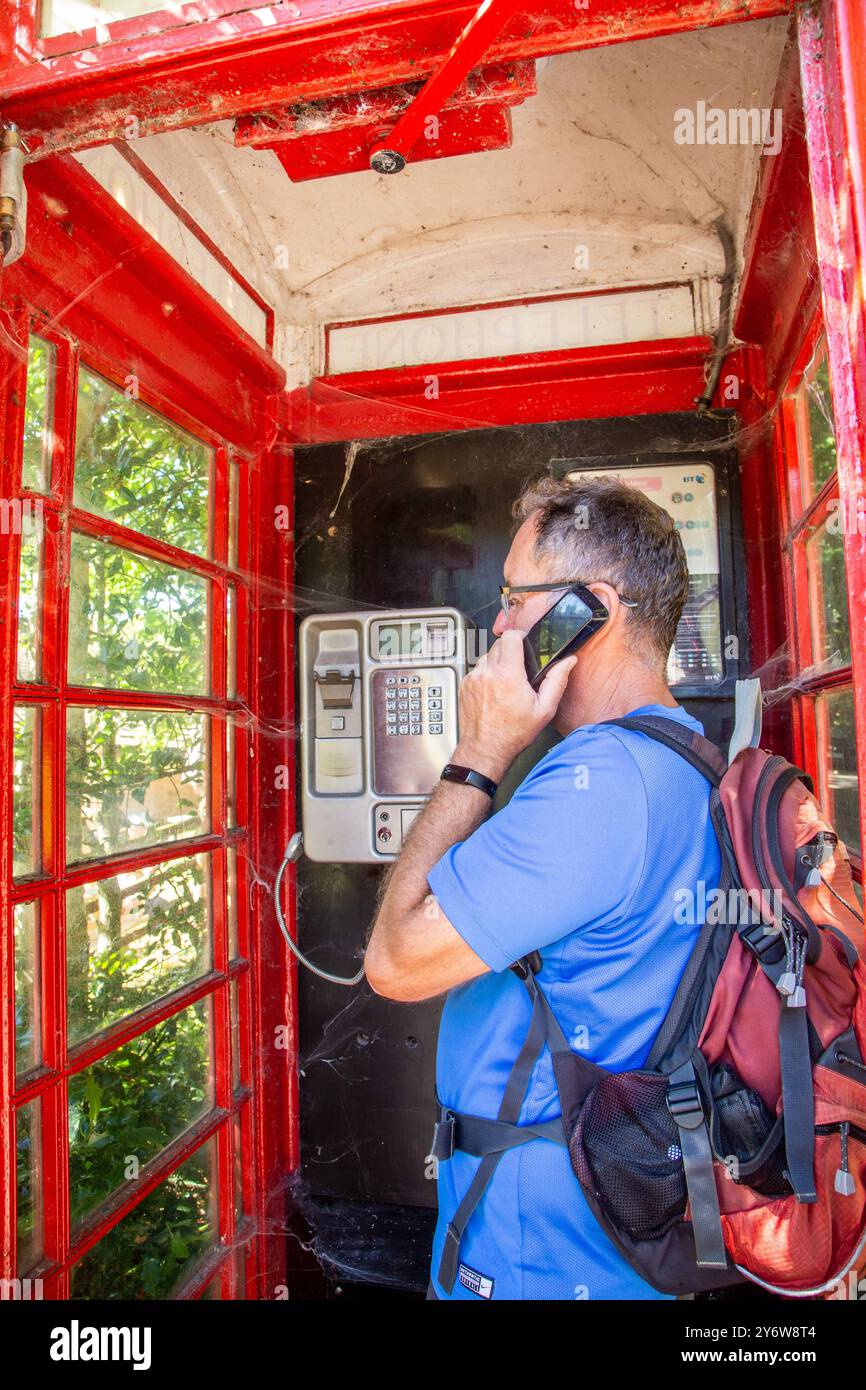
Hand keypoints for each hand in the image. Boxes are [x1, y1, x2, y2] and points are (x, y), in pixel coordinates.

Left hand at [452, 629, 576, 782]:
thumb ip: (557, 681)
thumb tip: (568, 662)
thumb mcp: (544, 709)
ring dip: (498, 663)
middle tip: (520, 668)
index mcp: (508, 675)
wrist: (485, 750)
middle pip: (499, 644)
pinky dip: (487, 674)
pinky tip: (495, 691)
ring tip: (507, 682)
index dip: (520, 636)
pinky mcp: (465, 685)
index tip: (525, 642)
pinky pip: (478, 669)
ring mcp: (474, 678)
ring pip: (487, 656)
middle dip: (511, 651)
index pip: (510, 637)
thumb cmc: (513, 733)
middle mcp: (488, 673)